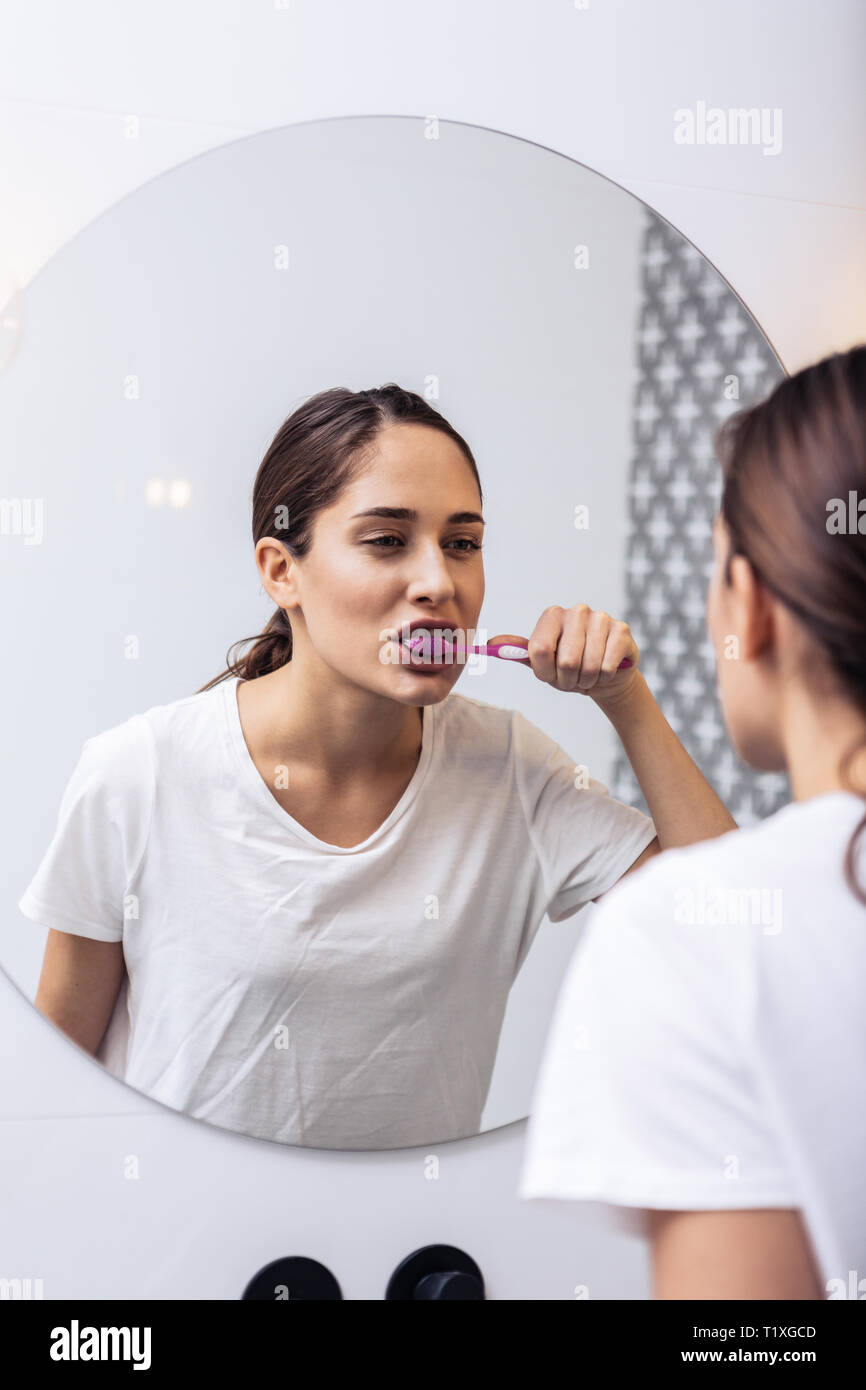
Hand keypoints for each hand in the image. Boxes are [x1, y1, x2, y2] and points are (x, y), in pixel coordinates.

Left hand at [520, 605, 640, 703]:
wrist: (604, 676)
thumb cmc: (570, 668)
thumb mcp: (542, 663)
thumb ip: (518, 652)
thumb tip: (490, 644)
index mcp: (552, 615)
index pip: (540, 650)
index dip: (546, 672)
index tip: (550, 675)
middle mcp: (577, 611)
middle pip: (566, 660)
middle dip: (568, 680)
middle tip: (573, 678)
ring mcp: (601, 618)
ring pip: (589, 665)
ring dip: (587, 680)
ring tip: (589, 675)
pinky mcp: (621, 630)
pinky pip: (608, 665)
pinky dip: (605, 677)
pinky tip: (606, 670)